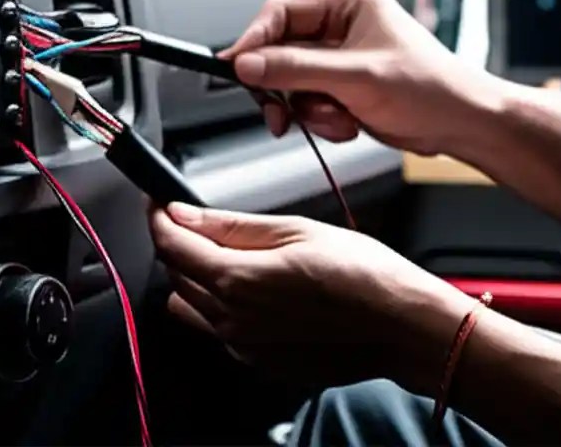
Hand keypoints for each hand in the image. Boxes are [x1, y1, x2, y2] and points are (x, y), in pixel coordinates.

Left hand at [150, 202, 473, 390]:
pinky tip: (257, 287)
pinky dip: (222, 305)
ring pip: (191, 305)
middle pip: (174, 274)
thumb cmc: (364, 276)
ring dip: (196, 277)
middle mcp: (231, 320)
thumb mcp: (295, 229)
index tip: (160, 200)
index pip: (169, 244)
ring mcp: (244, 346)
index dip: (158, 215)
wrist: (403, 326)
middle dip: (179, 242)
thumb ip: (231, 224)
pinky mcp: (259, 361)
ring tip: (232, 255)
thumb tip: (185, 213)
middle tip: (202, 220)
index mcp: (236, 281)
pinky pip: (219, 329)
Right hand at [221, 0, 502, 154]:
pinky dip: (321, 119)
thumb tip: (248, 64)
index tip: (236, 67)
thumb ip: (295, 69)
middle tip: (277, 111)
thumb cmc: (430, 88)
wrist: (461, 124)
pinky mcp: (343, 87)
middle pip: (281, 50)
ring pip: (291, 81)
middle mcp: (342, 25)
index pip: (281, 12)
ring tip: (336, 118)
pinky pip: (309, 101)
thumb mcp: (355, 77)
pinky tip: (347, 124)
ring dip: (307, 108)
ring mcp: (341, 58)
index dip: (254, 40)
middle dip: (282, 86)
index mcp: (349, 3)